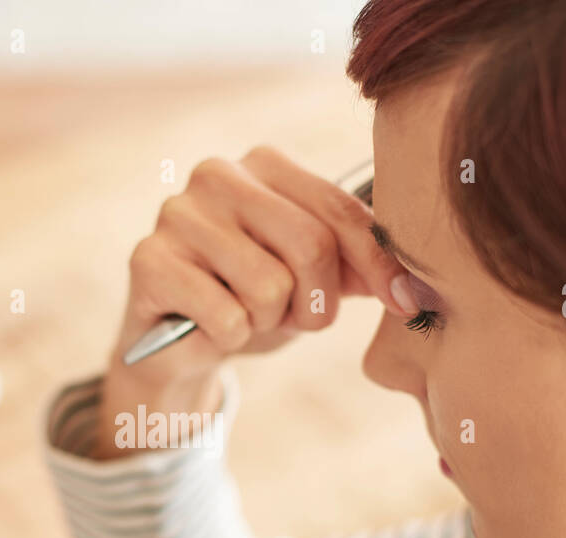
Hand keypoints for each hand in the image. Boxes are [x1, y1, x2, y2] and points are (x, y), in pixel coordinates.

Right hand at [107, 145, 408, 395]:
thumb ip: (362, 267)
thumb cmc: (252, 299)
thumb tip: (417, 286)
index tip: (404, 301)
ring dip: (267, 322)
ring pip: (268, 286)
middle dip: (316, 302)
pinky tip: (210, 328)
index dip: (378, 263)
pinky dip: (229, 338)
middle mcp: (218, 174)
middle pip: (311, 245)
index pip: (340, 211)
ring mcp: (177, 214)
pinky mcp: (148, 260)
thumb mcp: (316, 278)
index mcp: (266, 164)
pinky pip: (226, 315)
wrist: (179, 344)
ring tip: (245, 316)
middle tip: (295, 318)